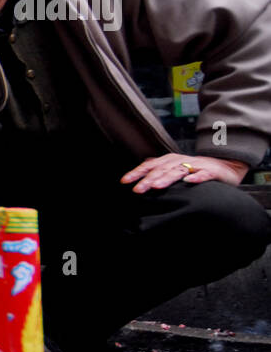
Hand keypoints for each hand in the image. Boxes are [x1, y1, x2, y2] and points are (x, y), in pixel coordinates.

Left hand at [120, 153, 247, 192]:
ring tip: (156, 186)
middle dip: (148, 179)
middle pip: (162, 170)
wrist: (226, 166)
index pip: (150, 166)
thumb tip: (141, 173)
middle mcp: (181, 161)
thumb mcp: (175, 168)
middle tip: (138, 190)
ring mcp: (196, 166)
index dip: (137, 172)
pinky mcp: (211, 172)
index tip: (125, 181)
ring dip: (167, 178)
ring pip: (179, 171)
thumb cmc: (197, 169)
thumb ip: (160, 170)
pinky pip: (203, 174)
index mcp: (170, 161)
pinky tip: (189, 182)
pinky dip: (196, 178)